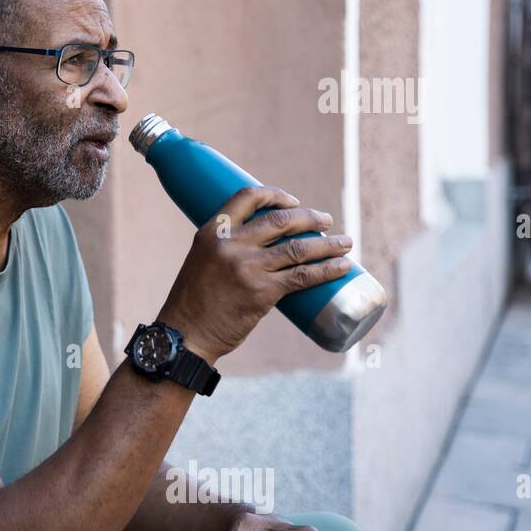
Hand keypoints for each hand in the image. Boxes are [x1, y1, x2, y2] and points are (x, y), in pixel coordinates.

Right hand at [157, 185, 352, 360]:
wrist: (185, 335)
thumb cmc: (195, 301)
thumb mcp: (202, 260)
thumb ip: (228, 248)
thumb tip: (266, 245)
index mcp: (212, 231)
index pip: (248, 197)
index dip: (276, 195)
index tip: (294, 203)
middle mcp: (230, 244)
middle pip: (281, 220)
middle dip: (311, 218)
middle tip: (327, 221)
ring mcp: (247, 267)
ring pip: (299, 247)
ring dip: (329, 243)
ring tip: (345, 243)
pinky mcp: (262, 292)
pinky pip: (303, 276)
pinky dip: (327, 270)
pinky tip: (341, 267)